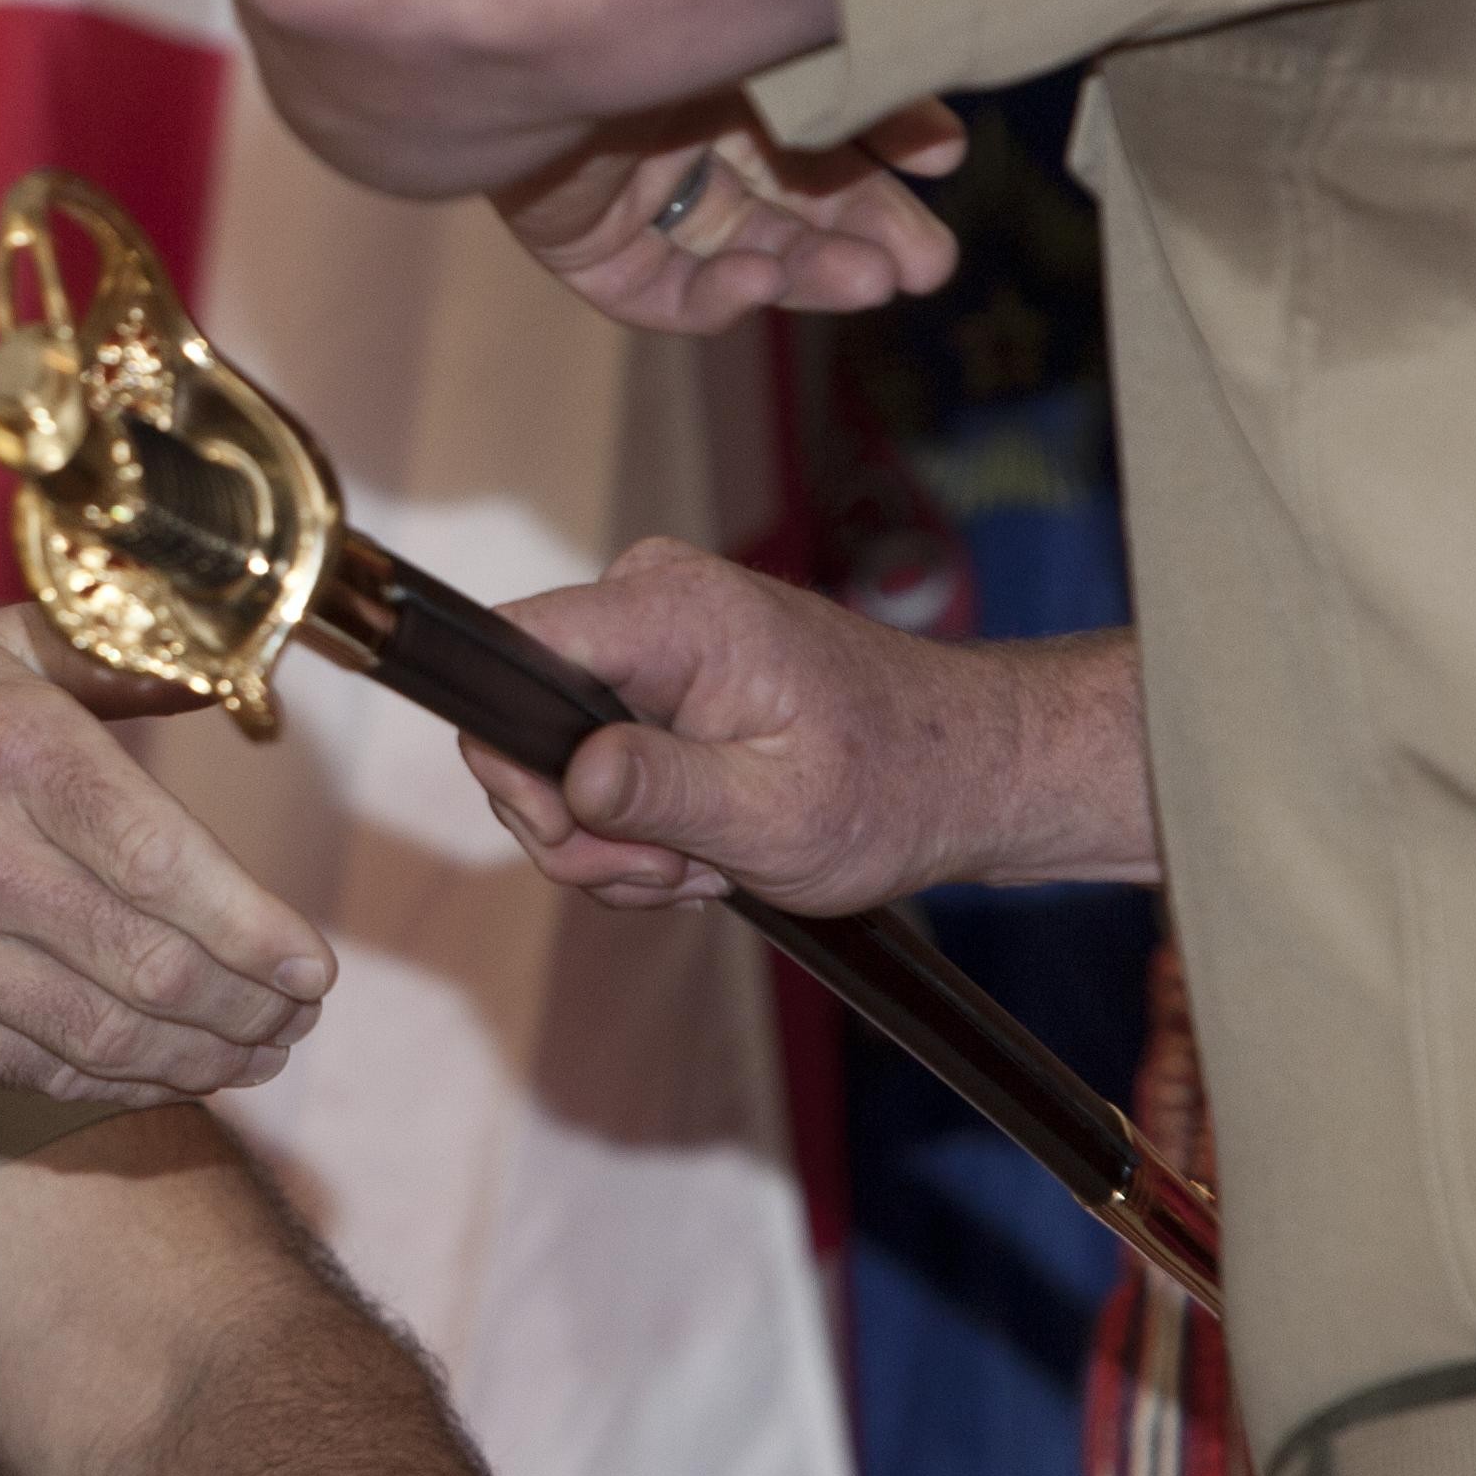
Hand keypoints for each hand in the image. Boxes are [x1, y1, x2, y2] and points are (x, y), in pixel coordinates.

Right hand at [0, 610, 334, 1106]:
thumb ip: (115, 660)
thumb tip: (232, 679)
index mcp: (17, 752)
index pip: (171, 865)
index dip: (259, 934)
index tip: (315, 968)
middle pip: (152, 965)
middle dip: (250, 1008)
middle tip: (299, 1019)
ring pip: (106, 1032)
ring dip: (202, 1059)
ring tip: (259, 1054)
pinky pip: (40, 1067)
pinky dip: (119, 1082)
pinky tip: (169, 1073)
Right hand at [468, 540, 1152, 916]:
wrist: (963, 770)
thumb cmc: (894, 784)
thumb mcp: (775, 815)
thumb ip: (660, 790)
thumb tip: (568, 778)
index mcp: (673, 610)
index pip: (513, 645)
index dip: (512, 753)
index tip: (573, 834)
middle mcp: (649, 600)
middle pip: (525, 720)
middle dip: (583, 827)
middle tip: (671, 875)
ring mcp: (652, 637)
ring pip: (557, 756)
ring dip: (617, 839)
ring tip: (703, 867)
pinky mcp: (660, 675)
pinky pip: (597, 758)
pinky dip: (637, 824)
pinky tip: (702, 850)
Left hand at [489, 97, 964, 333]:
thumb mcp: (768, 21)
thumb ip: (848, 73)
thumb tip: (947, 143)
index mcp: (726, 51)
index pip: (824, 113)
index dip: (888, 138)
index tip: (947, 153)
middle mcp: (680, 118)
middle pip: (789, 193)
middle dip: (865, 228)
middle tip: (926, 265)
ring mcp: (629, 182)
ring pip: (737, 244)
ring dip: (808, 269)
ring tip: (871, 280)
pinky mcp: (578, 237)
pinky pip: (653, 287)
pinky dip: (710, 295)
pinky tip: (753, 277)